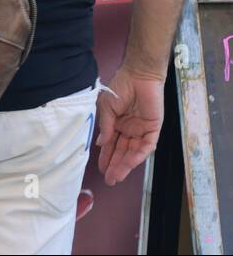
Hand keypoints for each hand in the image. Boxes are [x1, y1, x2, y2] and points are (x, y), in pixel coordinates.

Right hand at [95, 66, 164, 185]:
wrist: (138, 75)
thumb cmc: (120, 87)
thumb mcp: (106, 107)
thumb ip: (105, 126)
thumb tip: (101, 144)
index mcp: (117, 124)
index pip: (111, 145)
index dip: (106, 158)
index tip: (101, 170)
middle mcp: (129, 130)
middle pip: (122, 152)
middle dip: (115, 166)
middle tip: (109, 180)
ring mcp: (141, 130)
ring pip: (133, 152)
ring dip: (125, 164)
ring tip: (116, 176)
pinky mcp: (153, 129)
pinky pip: (147, 145)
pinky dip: (139, 154)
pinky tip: (130, 163)